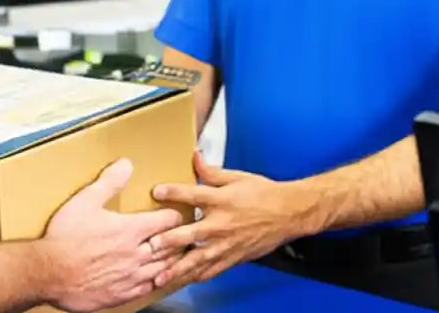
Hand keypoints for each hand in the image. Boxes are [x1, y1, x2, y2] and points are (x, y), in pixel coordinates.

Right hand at [41, 158, 184, 312]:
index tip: (177, 213)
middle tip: (184, 234)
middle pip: (171, 246)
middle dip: (180, 238)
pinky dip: (157, 280)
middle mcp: (137, 254)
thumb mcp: (85, 201)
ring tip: (176, 255)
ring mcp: (131, 276)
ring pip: (164, 268)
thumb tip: (126, 164)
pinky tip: (156, 277)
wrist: (50, 272)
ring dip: (172, 260)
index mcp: (130, 229)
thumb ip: (109, 182)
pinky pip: (149, 287)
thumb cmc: (65, 237)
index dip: (175, 215)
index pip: (167, 221)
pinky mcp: (123, 294)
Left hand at [148, 152, 317, 286]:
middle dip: (168, 242)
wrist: (289, 213)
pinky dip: (196, 277)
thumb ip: (211, 171)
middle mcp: (221, 224)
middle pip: (190, 234)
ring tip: (158, 277)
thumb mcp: (237, 177)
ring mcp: (226, 244)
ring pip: (198, 260)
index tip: (156, 191)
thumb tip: (194, 156)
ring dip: (177, 269)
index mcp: (221, 200)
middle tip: (148, 246)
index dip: (173, 192)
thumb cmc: (264, 193)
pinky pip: (212, 270)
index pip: (193, 196)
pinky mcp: (233, 257)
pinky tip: (181, 282)